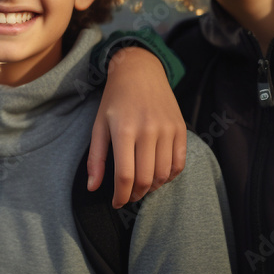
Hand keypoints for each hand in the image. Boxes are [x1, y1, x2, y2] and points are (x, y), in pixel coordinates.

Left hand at [88, 47, 186, 207]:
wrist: (139, 71)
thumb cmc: (115, 99)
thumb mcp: (99, 125)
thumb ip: (96, 159)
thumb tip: (93, 187)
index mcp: (124, 130)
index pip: (125, 176)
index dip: (121, 196)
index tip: (117, 203)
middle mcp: (148, 131)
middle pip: (145, 179)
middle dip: (135, 194)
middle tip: (128, 196)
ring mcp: (167, 130)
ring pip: (163, 174)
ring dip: (152, 187)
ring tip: (141, 185)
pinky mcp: (180, 129)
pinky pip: (179, 164)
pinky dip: (169, 176)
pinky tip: (157, 175)